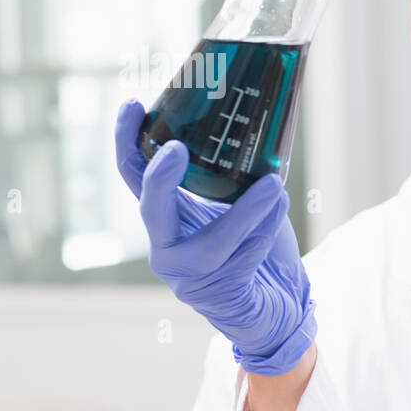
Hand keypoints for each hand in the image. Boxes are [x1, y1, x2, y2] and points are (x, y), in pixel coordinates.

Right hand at [114, 99, 316, 375]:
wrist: (271, 307)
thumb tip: (260, 125)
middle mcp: (167, 247)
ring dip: (246, 209)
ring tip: (274, 183)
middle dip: (160, 178)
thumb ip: (234, 178)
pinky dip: (266, 229)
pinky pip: (244, 258)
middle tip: (176, 148)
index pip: (135, 177)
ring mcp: (189, 275)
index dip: (128, 141)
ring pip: (213, 240)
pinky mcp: (220, 293)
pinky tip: (281, 207)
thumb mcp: (237, 206)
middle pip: (151, 209)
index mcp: (167, 218)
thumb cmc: (253, 249)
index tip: (134, 104)